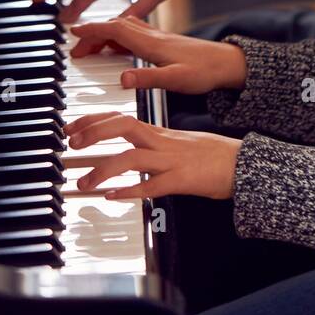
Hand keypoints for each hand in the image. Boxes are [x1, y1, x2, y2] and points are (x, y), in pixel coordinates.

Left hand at [65, 114, 241, 199]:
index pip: (121, 117)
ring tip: (84, 184)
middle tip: (72, 144)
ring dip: (103, 170)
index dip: (93, 120)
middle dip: (94, 132)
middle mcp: (163, 142)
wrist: (242, 163)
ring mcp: (172, 160)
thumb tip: (131, 152)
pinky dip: (130, 190)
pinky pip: (152, 185)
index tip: (71, 128)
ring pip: (132, 157)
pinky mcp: (182, 180)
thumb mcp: (179, 143)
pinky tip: (113, 197)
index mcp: (160, 132)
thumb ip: (154, 145)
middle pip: (123, 126)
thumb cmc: (213, 155)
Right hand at [67, 13, 246, 92]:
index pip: (115, 30)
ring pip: (124, 28)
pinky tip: (118, 47)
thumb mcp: (176, 80)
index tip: (72, 32)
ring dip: (105, 34)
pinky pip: (135, 33)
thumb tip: (122, 79)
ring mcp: (159, 36)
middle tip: (77, 48)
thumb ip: (148, 78)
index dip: (92, 30)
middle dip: (93, 34)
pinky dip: (119, 37)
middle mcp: (154, 35)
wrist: (229, 64)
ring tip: (91, 48)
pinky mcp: (165, 41)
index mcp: (153, 43)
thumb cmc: (206, 72)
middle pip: (115, 27)